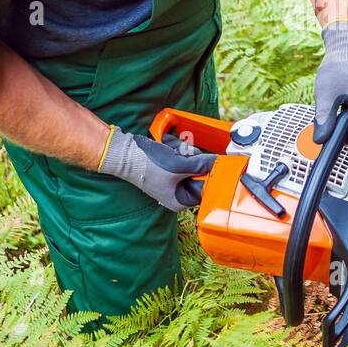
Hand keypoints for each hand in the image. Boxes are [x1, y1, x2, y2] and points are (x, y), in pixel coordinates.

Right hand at [99, 128, 215, 210]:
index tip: (212, 162)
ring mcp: (174, 177)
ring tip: (169, 150)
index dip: (211, 173)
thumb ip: (204, 165)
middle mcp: (178, 191)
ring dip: (182, 150)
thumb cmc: (148, 164)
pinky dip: (176, 147)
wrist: (125, 152)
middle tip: (179, 156)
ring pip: (192, 159)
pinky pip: (182, 153)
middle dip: (191, 158)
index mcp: (181, 200)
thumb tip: (222, 162)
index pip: (207, 188)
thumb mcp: (180, 165)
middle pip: (200, 171)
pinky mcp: (169, 164)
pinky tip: (166, 147)